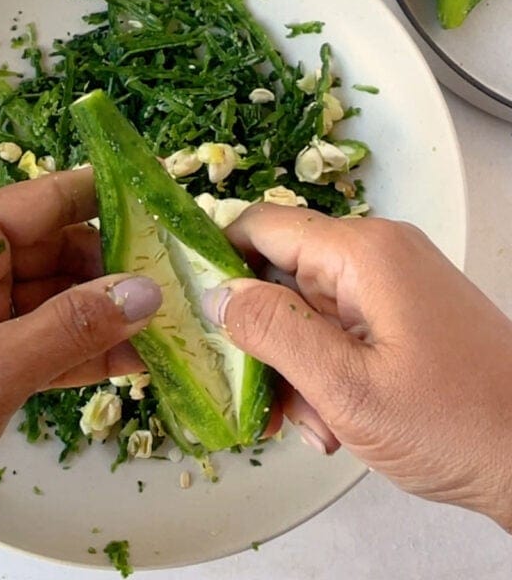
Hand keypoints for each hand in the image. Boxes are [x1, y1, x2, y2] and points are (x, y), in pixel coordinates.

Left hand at [0, 168, 160, 578]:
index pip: (42, 202)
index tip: (160, 195)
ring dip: (107, 315)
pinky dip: (85, 348)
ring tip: (171, 326)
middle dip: (115, 270)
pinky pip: (46, 337)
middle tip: (181, 283)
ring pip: (58, 298)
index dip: (103, 196)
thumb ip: (73, 327)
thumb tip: (148, 290)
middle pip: (58, 251)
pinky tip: (135, 359)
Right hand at [203, 204, 511, 531]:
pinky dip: (325, 370)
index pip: (261, 226)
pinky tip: (338, 418)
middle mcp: (375, 255)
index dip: (219, 260)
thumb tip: (217, 294)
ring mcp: (390, 285)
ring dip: (296, 365)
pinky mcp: (400, 313)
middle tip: (266, 396)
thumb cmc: (457, 425)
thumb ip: (272, 331)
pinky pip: (337, 329)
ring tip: (316, 421)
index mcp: (362, 252)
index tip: (195, 311)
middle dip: (265, 337)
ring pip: (306, 310)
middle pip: (281, 275)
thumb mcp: (346, 386)